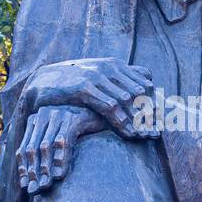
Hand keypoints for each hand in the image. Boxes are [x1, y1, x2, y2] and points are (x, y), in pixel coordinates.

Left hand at [16, 105, 104, 193]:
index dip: (23, 169)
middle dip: (33, 172)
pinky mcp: (72, 119)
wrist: (103, 115)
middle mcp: (43, 115)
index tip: (24, 186)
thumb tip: (26, 180)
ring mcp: (58, 115)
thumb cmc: (78, 131)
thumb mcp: (57, 141)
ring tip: (46, 185)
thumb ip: (43, 154)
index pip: (23, 149)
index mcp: (35, 119)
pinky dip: (60, 159)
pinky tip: (60, 174)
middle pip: (32, 149)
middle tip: (35, 190)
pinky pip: (62, 142)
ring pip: (45, 146)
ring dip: (45, 168)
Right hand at [24, 58, 156, 139]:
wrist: (41, 82)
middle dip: (149, 115)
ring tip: (144, 137)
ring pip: (127, 100)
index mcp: (115, 64)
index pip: (145, 83)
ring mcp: (96, 76)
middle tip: (154, 133)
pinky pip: (109, 107)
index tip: (159, 122)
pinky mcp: (84, 88)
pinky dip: (122, 122)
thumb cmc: (72, 84)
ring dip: (138, 121)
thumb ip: (117, 82)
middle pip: (139, 92)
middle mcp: (108, 68)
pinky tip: (128, 134)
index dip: (154, 103)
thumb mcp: (97, 79)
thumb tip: (144, 88)